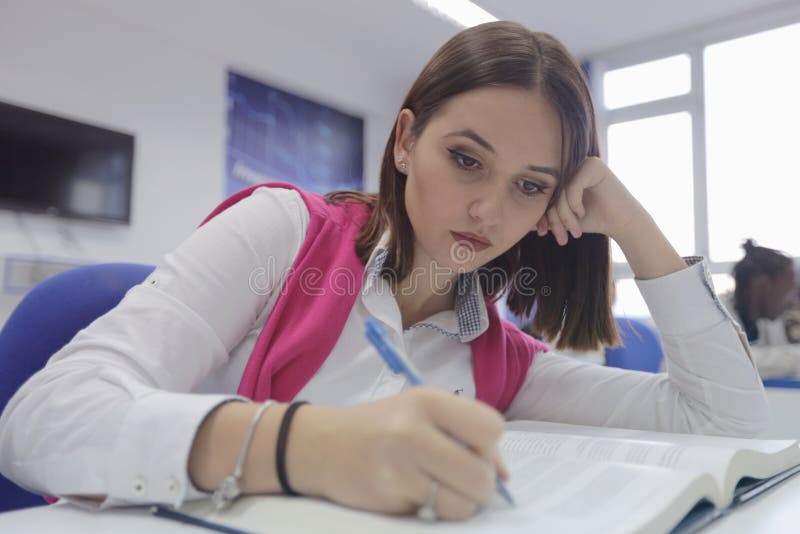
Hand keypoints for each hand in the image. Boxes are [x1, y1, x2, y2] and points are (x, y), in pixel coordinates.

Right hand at [292, 388, 506, 519]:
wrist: (320, 444)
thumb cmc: (379, 426)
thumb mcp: (421, 413)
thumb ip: (464, 435)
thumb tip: (505, 475)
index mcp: (427, 400)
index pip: (490, 427)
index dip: (489, 447)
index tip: (472, 451)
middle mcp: (413, 429)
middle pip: (481, 473)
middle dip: (480, 484)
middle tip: (461, 479)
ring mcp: (399, 465)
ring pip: (463, 502)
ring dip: (459, 503)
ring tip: (438, 489)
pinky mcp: (389, 495)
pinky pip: (435, 513)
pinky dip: (434, 510)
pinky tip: (415, 494)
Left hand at [536, 157, 643, 244]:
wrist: (622, 223)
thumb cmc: (593, 220)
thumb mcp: (563, 219)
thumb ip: (545, 215)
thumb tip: (522, 221)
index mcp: (563, 175)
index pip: (544, 194)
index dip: (541, 214)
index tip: (543, 233)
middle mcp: (572, 166)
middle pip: (551, 192)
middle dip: (553, 219)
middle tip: (560, 238)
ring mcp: (583, 163)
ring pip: (561, 192)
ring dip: (564, 217)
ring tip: (574, 232)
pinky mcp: (594, 165)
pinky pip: (572, 187)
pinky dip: (574, 205)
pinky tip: (582, 215)